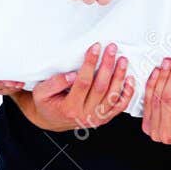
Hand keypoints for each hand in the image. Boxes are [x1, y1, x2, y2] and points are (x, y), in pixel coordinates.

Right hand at [17, 43, 133, 131]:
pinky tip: (130, 80)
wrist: (51, 121)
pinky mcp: (104, 118)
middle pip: (101, 87)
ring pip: (113, 96)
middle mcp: (86, 115)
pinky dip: (127, 93)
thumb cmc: (46, 104)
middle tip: (112, 49)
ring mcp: (97, 118)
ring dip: (119, 76)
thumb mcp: (40, 93)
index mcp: (70, 108)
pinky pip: (119, 106)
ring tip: (122, 60)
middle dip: (108, 65)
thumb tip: (73, 75)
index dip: (90, 64)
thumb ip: (55, 83)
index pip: (83, 82)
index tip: (95, 48)